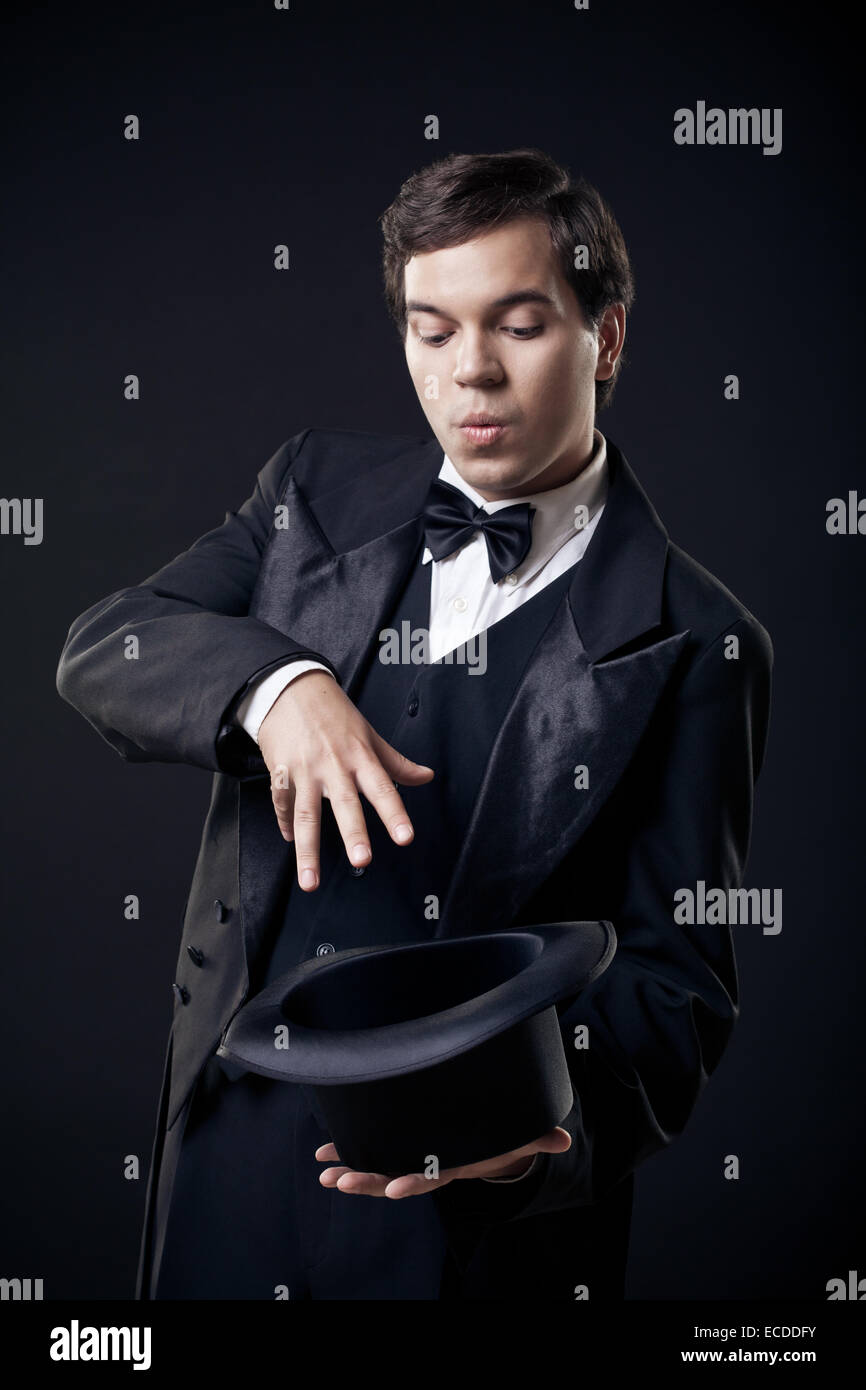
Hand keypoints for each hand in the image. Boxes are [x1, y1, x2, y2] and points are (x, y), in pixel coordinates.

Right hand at [257, 670, 434, 890]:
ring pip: (306, 814)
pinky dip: (285, 823)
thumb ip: (396, 762)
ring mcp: (305, 769)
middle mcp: (334, 764)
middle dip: (354, 833)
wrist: (290, 687)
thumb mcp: (369, 734)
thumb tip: (427, 776)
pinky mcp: (280, 770)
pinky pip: (282, 802)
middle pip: (345, 804)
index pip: (383, 788)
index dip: (395, 814)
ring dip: (308, 851)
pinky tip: (290, 841)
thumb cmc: (333, 713)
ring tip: (310, 880)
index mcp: (360, 756)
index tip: (405, 837)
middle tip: (363, 860)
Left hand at [315, 1127, 571, 1196]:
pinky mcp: (399, 1149)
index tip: (392, 1188)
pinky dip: (348, 1154)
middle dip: (365, 1180)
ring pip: (377, 1171)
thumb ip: (538, 1138)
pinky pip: (372, 1154)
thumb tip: (563, 1139)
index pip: (432, 1176)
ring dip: (349, 1171)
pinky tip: (326, 1154)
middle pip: (394, 1177)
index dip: (413, 1181)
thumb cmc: (498, 1141)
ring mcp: (411, 1159)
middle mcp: (427, 1166)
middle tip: (338, 1180)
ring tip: (324, 1174)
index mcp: (453, 1164)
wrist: (482, 1149)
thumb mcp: (519, 1138)